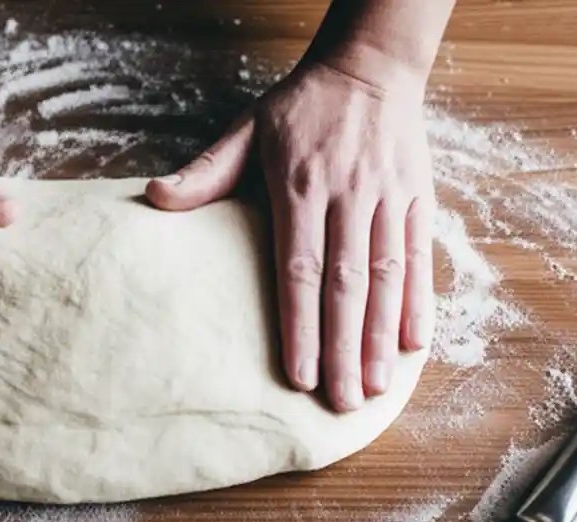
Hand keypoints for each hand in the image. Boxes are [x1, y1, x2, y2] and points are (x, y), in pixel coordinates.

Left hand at [146, 57, 435, 411]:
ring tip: (374, 387)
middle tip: (341, 402)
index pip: (299, 270)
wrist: (371, 65)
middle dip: (343, 348)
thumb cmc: (301, 106)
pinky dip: (419, 301)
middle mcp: (348, 196)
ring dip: (381, 337)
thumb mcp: (248, 128)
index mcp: (300, 186)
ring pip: (388, 277)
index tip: (298, 376)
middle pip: (347, 285)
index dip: (300, 326)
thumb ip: (208, 171)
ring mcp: (389, 198)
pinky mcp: (419, 197)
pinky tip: (413, 344)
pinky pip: (421, 256)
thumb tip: (155, 197)